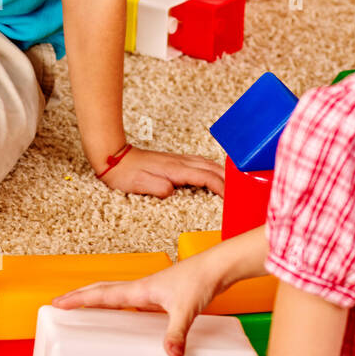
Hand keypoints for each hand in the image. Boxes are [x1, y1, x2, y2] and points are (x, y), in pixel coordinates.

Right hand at [52, 255, 221, 355]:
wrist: (217, 268)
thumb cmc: (201, 280)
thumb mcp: (186, 309)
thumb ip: (176, 333)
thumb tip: (170, 355)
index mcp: (140, 290)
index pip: (101, 294)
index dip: (78, 299)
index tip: (57, 303)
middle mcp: (141, 290)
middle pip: (103, 292)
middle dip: (80, 298)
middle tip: (60, 305)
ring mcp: (150, 293)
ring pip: (116, 297)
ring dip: (97, 301)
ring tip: (83, 312)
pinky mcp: (161, 298)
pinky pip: (131, 305)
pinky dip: (119, 310)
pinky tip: (124, 322)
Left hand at [95, 145, 223, 199]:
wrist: (114, 157)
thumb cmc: (125, 173)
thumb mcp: (139, 185)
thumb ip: (158, 188)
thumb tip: (172, 191)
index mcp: (175, 169)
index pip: (205, 177)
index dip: (220, 187)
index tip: (231, 198)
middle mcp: (180, 162)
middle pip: (212, 168)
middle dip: (228, 179)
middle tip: (240, 192)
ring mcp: (178, 160)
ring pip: (207, 164)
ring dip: (222, 173)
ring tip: (233, 184)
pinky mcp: (175, 161)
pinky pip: (200, 163)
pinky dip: (212, 169)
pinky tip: (213, 174)